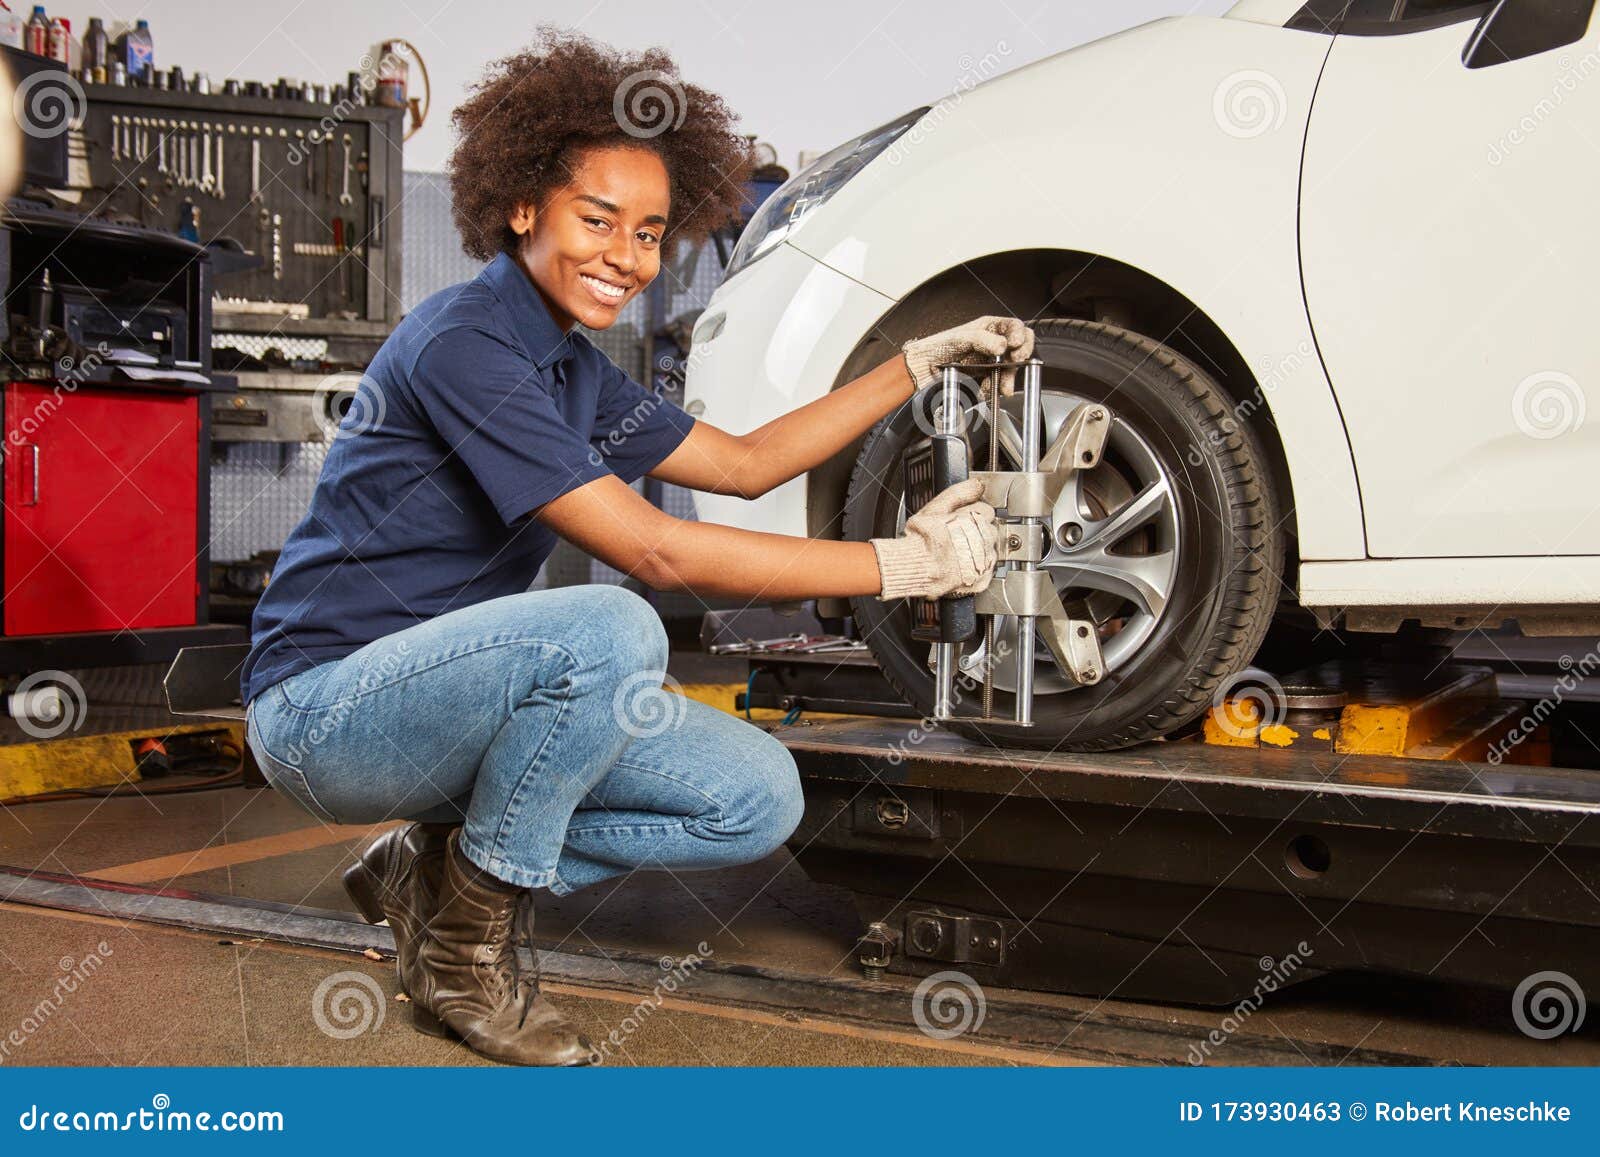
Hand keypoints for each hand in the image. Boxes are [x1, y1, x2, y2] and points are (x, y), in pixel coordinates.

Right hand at [869, 478, 999, 600]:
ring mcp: (984, 562)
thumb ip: (960, 493)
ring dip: (978, 550)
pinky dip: (976, 569)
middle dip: (977, 532)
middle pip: (989, 531)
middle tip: (957, 535)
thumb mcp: (938, 507)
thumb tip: (977, 485)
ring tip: (957, 551)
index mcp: (977, 520)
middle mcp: (984, 540)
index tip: (963, 519)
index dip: (972, 514)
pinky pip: (985, 571)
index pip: (986, 511)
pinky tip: (961, 566)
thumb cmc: (922, 539)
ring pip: (989, 551)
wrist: (916, 567)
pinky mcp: (980, 580)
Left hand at [901, 316, 1035, 394]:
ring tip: (1001, 385)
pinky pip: (998, 381)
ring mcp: (989, 359)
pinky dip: (995, 387)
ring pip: (1009, 368)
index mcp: (988, 327)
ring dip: (1007, 378)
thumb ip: (982, 339)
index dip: (1019, 335)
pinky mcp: (984, 375)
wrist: (922, 369)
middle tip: (1015, 363)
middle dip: (1019, 357)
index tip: (1015, 346)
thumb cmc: (936, 347)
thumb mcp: (961, 338)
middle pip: (1018, 347)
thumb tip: (1002, 345)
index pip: (1014, 327)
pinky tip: (987, 388)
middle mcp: (991, 342)